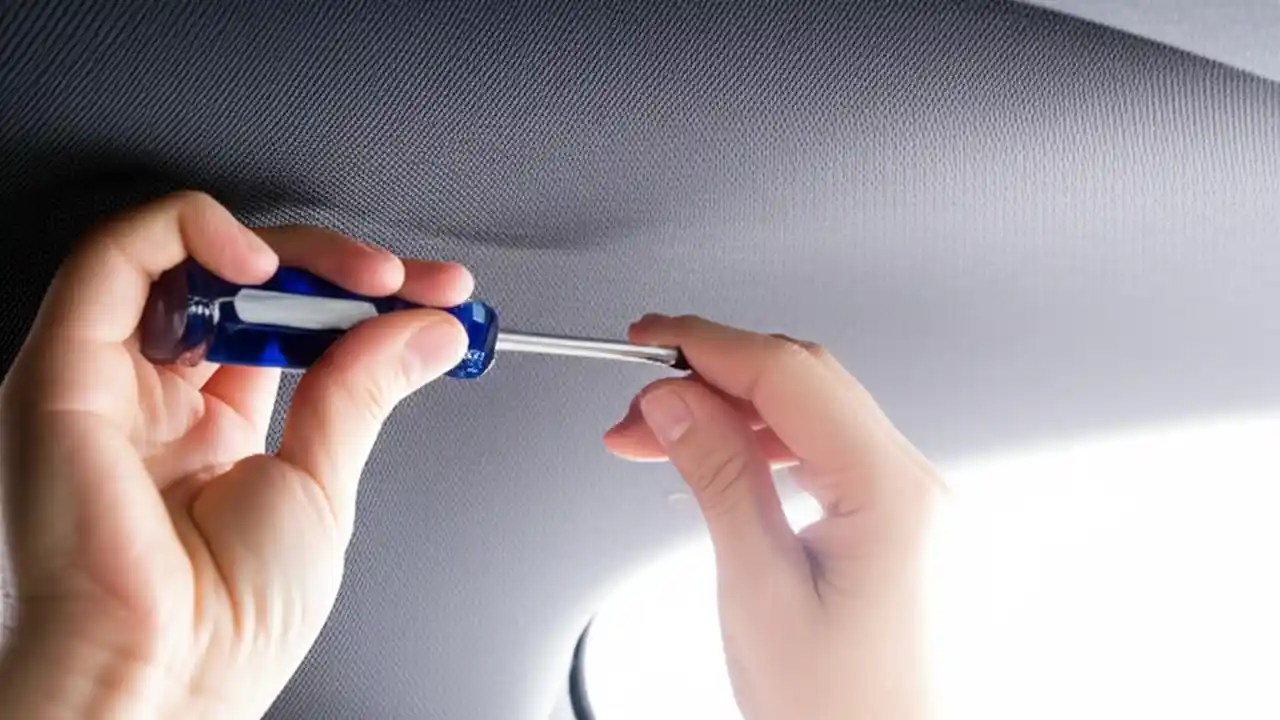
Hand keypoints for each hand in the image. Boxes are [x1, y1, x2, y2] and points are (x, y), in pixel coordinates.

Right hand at [0, 192, 471, 717]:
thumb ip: (360, 391)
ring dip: (288, 251)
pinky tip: (266, 261)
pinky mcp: (65, 371)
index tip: (437, 297)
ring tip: (364, 279)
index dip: (365, 299)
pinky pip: (113, 260)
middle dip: (340, 268)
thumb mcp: (321, 486)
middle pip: (246, 285)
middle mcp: (157, 394)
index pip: (287, 322)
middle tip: (410, 281)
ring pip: (191, 257)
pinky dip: (191, 233)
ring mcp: (111, 379)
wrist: (166, 685)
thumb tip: (422, 331)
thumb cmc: (227, 620)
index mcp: (213, 425)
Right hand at [604, 316, 938, 719]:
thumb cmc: (846, 714)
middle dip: (713, 378)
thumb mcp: (760, 594)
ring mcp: (918, 507)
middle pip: (805, 384)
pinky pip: (834, 455)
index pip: (788, 374)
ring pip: (817, 415)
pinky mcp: (905, 528)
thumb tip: (676, 402)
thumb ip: (719, 480)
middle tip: (638, 405)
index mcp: (895, 493)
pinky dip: (771, 445)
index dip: (707, 346)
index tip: (646, 341)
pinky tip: (725, 459)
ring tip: (663, 438)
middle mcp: (921, 488)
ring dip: (736, 412)